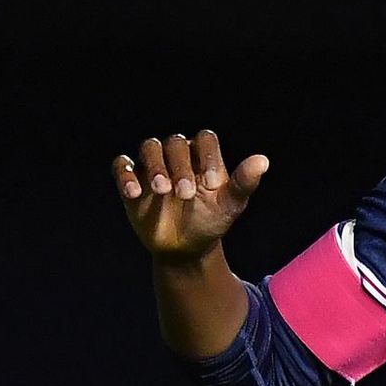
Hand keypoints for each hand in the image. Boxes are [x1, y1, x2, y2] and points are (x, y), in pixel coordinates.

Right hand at [112, 130, 268, 263]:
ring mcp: (153, 165)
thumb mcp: (231, 204)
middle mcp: (178, 155)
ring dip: (155, 166)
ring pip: (149, 147)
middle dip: (181, 167)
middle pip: (176, 142)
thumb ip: (244, 182)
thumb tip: (263, 159)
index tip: (213, 184)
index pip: (205, 139)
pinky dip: (126, 175)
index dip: (209, 157)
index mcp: (204, 157)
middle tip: (186, 194)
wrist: (185, 246)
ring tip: (162, 190)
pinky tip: (134, 193)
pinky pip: (121, 165)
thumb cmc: (211, 220)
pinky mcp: (131, 178)